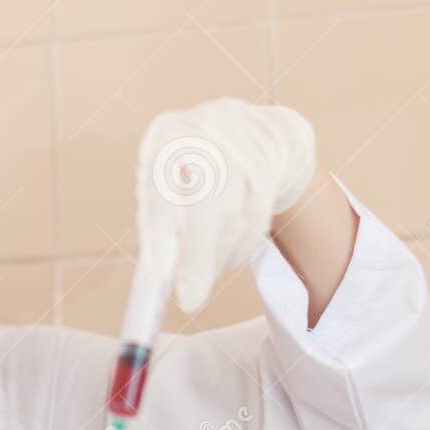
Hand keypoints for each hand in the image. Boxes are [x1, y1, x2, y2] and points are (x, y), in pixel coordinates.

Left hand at [136, 98, 316, 311]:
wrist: (263, 132)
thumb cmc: (201, 168)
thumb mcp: (169, 182)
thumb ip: (160, 222)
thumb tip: (158, 273)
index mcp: (166, 137)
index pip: (161, 187)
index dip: (160, 232)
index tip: (160, 277)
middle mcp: (203, 128)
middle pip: (206, 199)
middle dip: (198, 256)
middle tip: (190, 301)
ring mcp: (243, 136)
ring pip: (236, 209)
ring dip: (219, 255)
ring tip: (204, 280)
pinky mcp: (272, 153)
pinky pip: (260, 210)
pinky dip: (244, 244)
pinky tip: (229, 260)